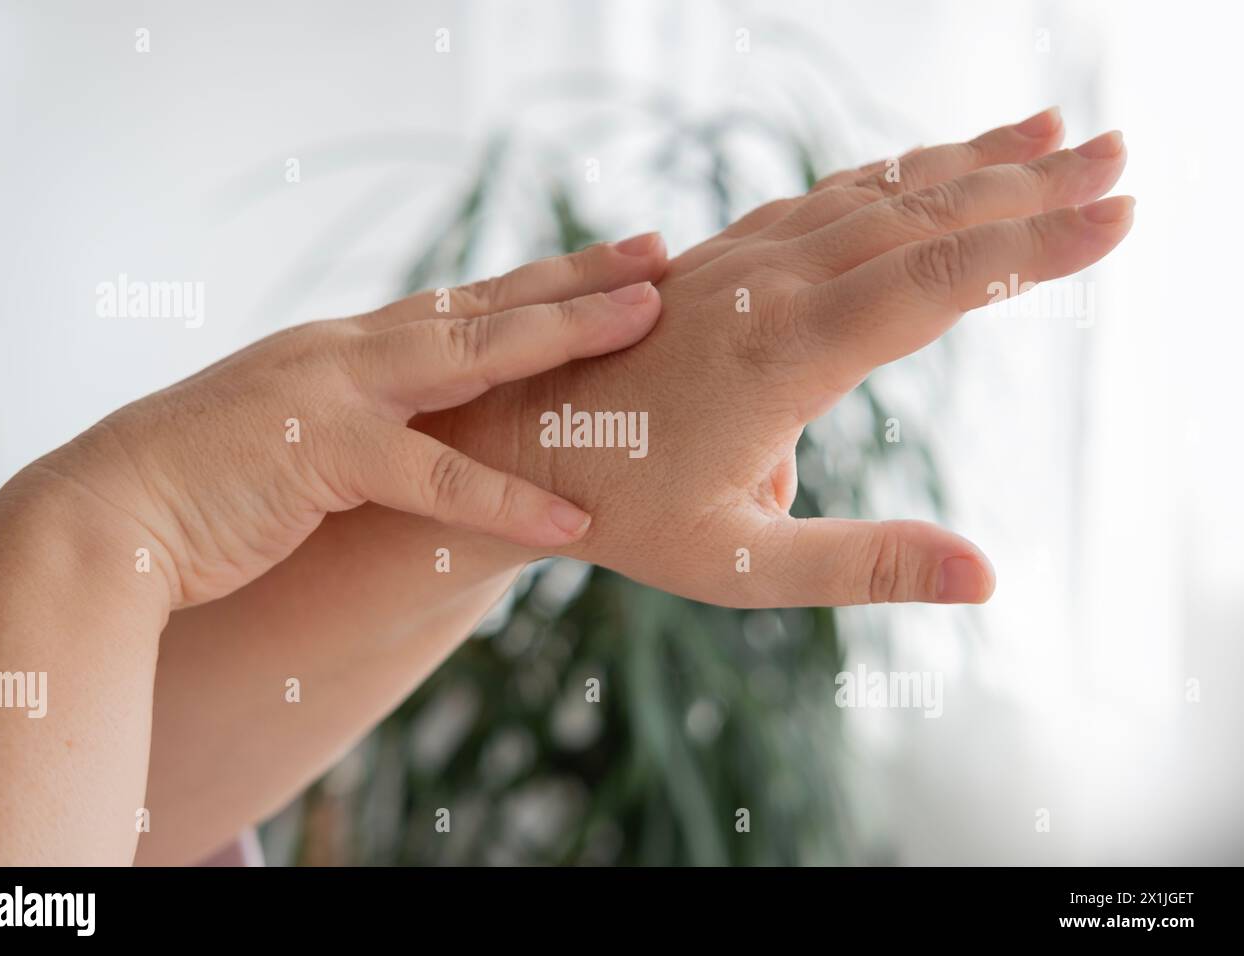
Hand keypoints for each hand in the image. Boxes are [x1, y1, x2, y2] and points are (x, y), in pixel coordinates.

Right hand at [34, 239, 667, 607]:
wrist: (111, 518)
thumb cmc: (211, 487)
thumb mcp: (303, 438)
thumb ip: (369, 426)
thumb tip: (430, 440)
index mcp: (351, 347)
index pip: (464, 302)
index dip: (543, 281)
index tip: (613, 263)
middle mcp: (352, 350)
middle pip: (484, 303)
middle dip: (575, 278)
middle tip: (657, 255)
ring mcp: (336, 391)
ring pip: (469, 353)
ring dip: (562, 335)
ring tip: (645, 322)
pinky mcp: (321, 452)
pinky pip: (431, 476)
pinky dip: (502, 496)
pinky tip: (569, 519)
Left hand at [418, 107, 1132, 606]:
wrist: (513, 442)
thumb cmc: (622, 511)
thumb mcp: (739, 564)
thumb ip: (861, 565)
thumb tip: (988, 578)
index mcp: (782, 355)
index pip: (935, 284)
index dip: (1033, 246)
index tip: (1117, 215)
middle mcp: (766, 288)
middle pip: (918, 218)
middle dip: (1027, 186)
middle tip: (1120, 154)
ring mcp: (740, 262)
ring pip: (872, 194)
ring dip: (967, 163)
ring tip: (1049, 133)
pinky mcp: (722, 258)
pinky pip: (823, 199)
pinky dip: (894, 174)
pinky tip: (928, 167)